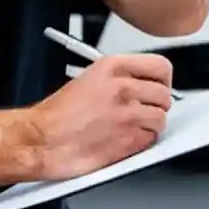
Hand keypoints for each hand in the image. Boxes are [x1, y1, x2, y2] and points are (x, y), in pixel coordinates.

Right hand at [27, 54, 173, 179]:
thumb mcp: (89, 78)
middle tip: (143, 110)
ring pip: (161, 118)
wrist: (44, 139)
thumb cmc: (58, 114)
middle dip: (156, 105)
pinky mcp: (129, 139)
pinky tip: (125, 138)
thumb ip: (120, 77)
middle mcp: (123, 88)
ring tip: (131, 126)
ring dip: (150, 125)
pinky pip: (152, 139)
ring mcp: (128, 114)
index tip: (158, 87)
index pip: (160, 67)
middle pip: (165, 94)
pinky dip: (143, 141)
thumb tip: (142, 82)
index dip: (163, 80)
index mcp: (113, 67)